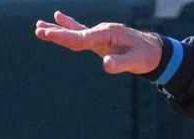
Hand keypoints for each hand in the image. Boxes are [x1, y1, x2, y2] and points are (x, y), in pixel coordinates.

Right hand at [33, 11, 163, 75]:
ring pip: (76, 33)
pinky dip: (69, 28)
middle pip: (75, 33)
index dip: (65, 37)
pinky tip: (58, 19)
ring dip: (58, 30)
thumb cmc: (147, 55)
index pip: (82, 38)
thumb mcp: (136, 61)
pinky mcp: (101, 40)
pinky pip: (82, 34)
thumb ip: (121, 63)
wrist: (155, 50)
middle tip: (38, 30)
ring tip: (39, 26)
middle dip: (57, 32)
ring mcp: (100, 35)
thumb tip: (105, 65)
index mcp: (107, 34)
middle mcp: (102, 32)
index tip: (49, 34)